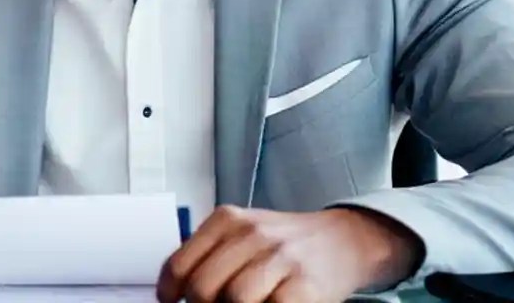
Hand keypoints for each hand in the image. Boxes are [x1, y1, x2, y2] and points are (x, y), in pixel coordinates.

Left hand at [155, 206, 421, 302]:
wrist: (344, 239)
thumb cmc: (287, 243)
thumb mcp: (243, 234)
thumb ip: (211, 254)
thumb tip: (177, 291)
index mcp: (228, 219)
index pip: (180, 263)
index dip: (169, 292)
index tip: (169, 301)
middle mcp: (252, 233)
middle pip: (204, 286)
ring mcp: (281, 258)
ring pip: (234, 299)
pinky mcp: (306, 283)